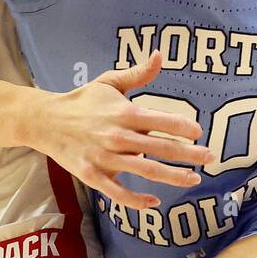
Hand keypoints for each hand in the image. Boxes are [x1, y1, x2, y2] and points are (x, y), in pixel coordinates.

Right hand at [35, 51, 213, 210]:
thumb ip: (138, 74)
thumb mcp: (109, 82)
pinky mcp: (93, 176)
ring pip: (146, 171)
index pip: (162, 121)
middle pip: (161, 148)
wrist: (46, 121)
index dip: (184, 127)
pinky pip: (119, 193)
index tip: (199, 132)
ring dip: (174, 177)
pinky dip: (137, 200)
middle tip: (211, 157)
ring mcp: (106, 158)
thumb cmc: (83, 101)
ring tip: (194, 179)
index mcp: (125, 112)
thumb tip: (160, 55)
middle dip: (190, 154)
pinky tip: (155, 201)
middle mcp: (118, 136)